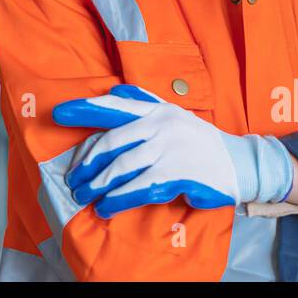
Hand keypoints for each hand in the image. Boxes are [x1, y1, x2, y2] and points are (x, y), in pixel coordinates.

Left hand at [52, 84, 293, 217]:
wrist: (238, 162)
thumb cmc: (199, 140)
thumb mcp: (174, 114)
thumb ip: (144, 104)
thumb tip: (113, 90)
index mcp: (157, 110)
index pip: (114, 107)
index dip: (84, 109)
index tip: (58, 113)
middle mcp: (161, 126)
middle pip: (111, 142)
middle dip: (86, 162)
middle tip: (72, 178)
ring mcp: (169, 150)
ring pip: (122, 167)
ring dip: (97, 184)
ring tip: (83, 196)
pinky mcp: (177, 175)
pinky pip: (139, 188)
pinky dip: (118, 199)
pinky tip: (106, 207)